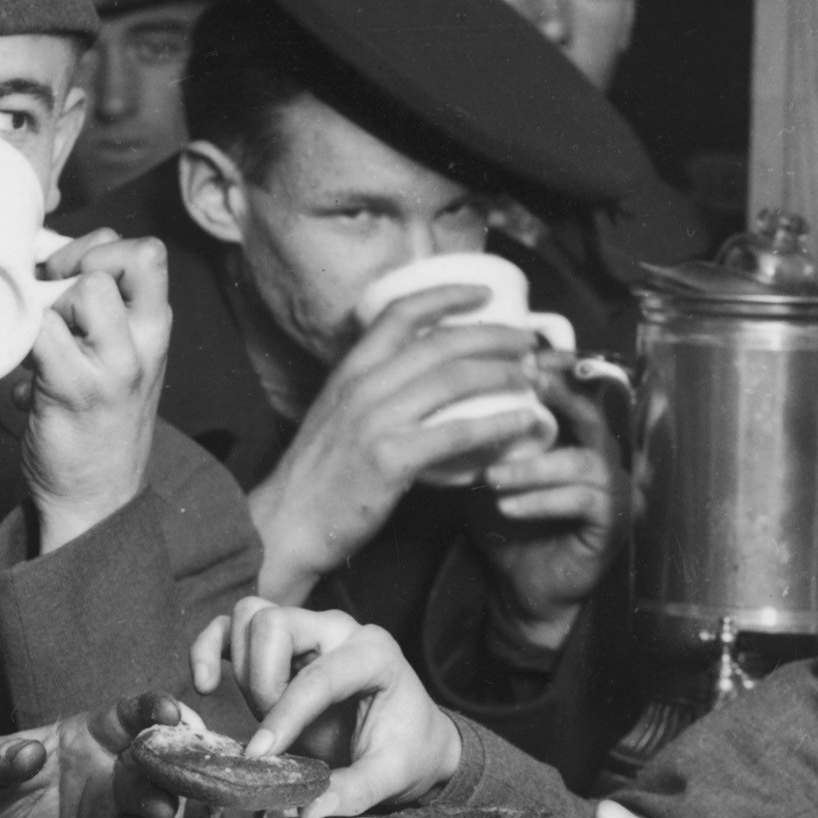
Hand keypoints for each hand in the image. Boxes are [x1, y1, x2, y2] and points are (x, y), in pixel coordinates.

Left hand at [17, 230, 172, 553]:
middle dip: (75, 262)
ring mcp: (113, 368)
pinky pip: (42, 332)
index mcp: (155, 329)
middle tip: (51, 296)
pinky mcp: (73, 390)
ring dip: (51, 304)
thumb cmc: (97, 422)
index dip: (103, 247)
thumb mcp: (119, 360)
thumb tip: (43, 263)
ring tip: (42, 342)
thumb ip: (99, 316)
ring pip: (85, 290)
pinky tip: (24, 374)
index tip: (71, 273)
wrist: (96, 497)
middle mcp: (144, 343)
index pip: (148, 252)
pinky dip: (21, 340)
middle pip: (125, 257)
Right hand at [186, 599, 463, 812]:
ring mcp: (306, 628)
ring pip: (249, 617)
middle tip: (275, 733)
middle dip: (263, 684)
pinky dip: (208, 648)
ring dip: (243, 670)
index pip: (319, 675)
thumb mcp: (393, 775)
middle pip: (274, 625)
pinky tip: (205, 684)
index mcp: (375, 654)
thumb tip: (307, 809)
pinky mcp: (278, 643)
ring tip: (262, 714)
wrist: (409, 735)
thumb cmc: (405, 748)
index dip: (285, 715)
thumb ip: (353, 791)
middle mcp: (338, 629)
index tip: (261, 755)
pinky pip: (229, 627)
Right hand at [245, 308, 562, 599]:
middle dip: (493, 336)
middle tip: (526, 341)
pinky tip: (522, 422)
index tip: (483, 293)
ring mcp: (375, 423)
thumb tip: (421, 379)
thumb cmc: (317, 476)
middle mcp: (362, 388)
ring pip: (454, 380)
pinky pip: (457, 433)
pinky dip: (498, 424)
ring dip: (503, 374)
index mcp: (349, 371)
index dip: (446, 294)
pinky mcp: (390, 461)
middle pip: (440, 342)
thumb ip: (372, 392)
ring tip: (530, 378)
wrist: (287, 524)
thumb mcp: (336, 416)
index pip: (400, 312)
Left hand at [474, 381, 622, 656]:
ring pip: (583, 463)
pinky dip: (542, 501)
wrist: (522, 592)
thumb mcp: (489, 477)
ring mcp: (613, 492)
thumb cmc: (509, 530)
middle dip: (557, 400)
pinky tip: (508, 508)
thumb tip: (448, 402)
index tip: (521, 358)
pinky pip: (583, 502)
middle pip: (591, 416)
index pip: (575, 394)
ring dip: (533, 469)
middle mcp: (602, 460)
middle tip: (521, 393)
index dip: (555, 373)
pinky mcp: (613, 524)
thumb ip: (483, 441)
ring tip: (492, 479)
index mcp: (576, 442)